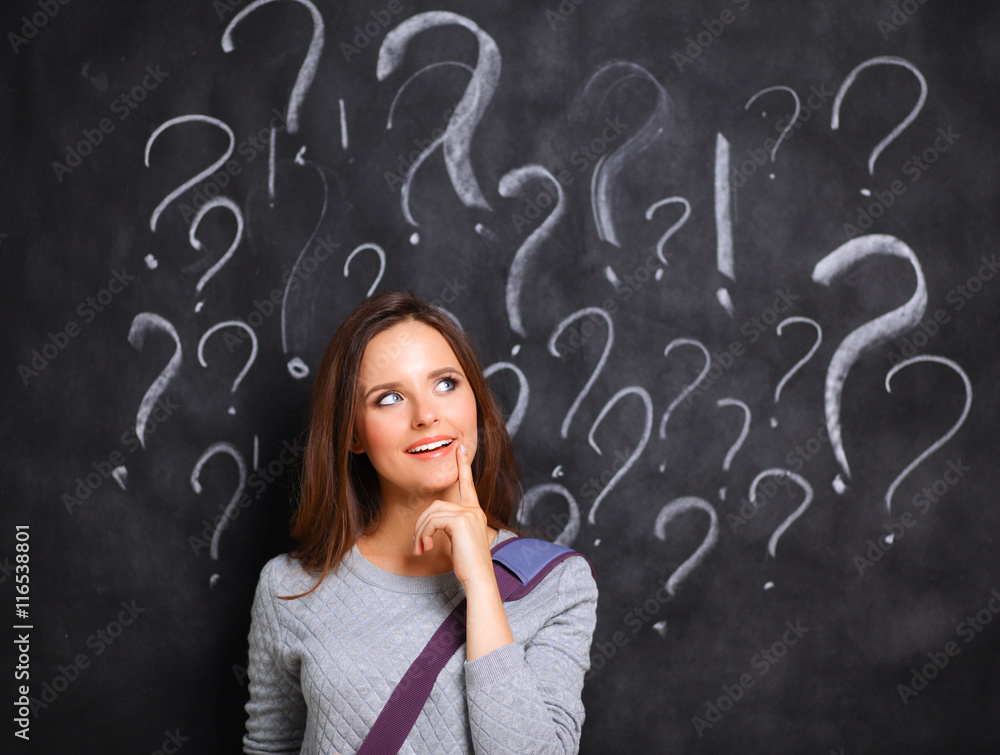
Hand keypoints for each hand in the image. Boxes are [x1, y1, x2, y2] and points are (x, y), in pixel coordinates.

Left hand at [412, 443, 494, 587]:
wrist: (479, 579)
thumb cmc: (468, 565)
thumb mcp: (457, 542)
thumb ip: (448, 526)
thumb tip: (429, 524)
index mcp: (474, 513)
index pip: (467, 485)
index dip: (463, 465)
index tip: (460, 447)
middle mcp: (474, 510)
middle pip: (436, 505)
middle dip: (422, 525)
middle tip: (417, 545)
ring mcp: (469, 514)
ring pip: (432, 514)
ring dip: (421, 533)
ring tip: (421, 550)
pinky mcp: (462, 521)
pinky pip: (433, 522)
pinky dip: (425, 535)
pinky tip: (428, 548)